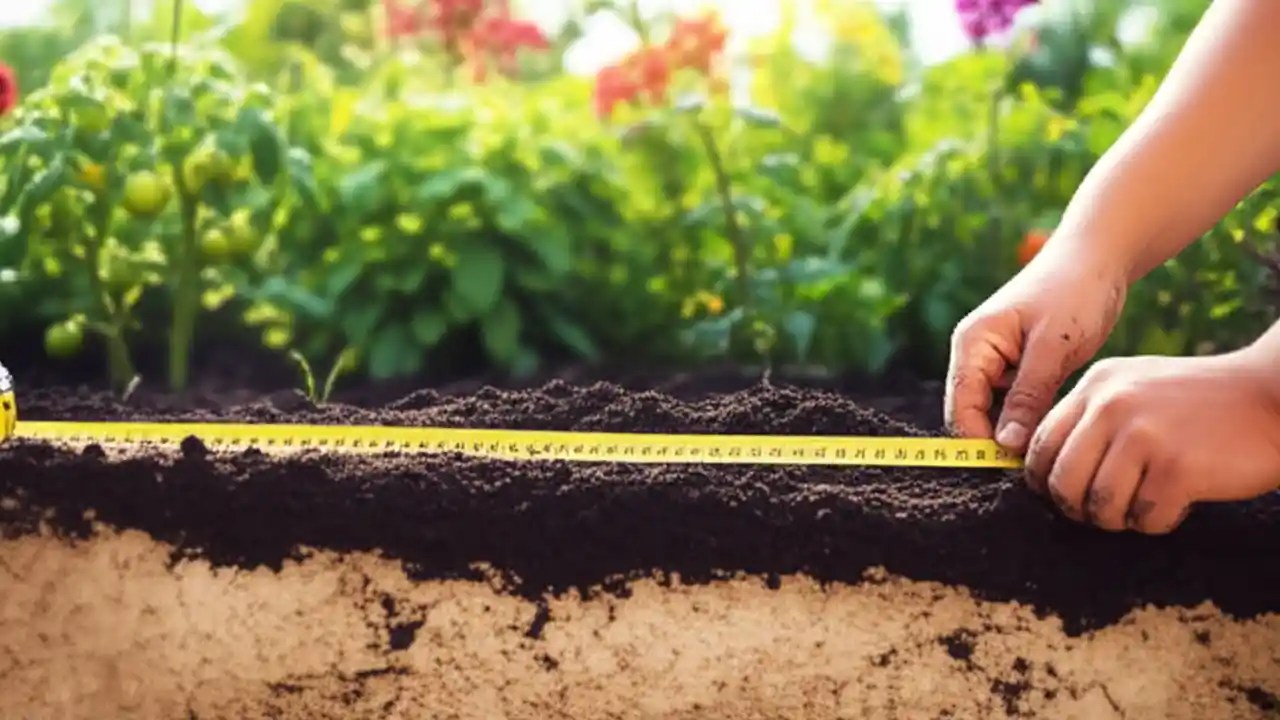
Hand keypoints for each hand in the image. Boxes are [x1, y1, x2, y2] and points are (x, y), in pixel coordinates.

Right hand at [945, 241, 1127, 452]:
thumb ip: (1027, 396)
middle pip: (972, 414)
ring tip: (1048, 451)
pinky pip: (1015, 405)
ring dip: (1016, 432)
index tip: (1013, 467)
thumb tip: (1004, 444)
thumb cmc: (1074, 292)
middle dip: (997, 441)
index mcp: (972, 344)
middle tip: (1036, 466)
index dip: (979, 440)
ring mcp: (996, 362)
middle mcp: (976, 355)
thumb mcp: (1053, 346)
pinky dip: (1030, 420)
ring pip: (995, 413)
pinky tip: (1055, 431)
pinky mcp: (1018, 368)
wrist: (1098, 258)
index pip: (961, 407)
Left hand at [1025, 351, 1279, 533]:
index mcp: (1096, 385)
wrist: (1273, 396)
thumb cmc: (1203, 401)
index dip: (1043, 481)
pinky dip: (1157, 522)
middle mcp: (1112, 406)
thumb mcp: (1135, 385)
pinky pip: (1144, 518)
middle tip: (1101, 512)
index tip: (1061, 496)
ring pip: (1099, 506)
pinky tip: (1177, 504)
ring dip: (1119, 519)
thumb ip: (1093, 414)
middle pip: (1061, 482)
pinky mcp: (1178, 469)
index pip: (1040, 444)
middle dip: (1076, 509)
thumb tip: (1047, 465)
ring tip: (1143, 506)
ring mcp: (1144, 436)